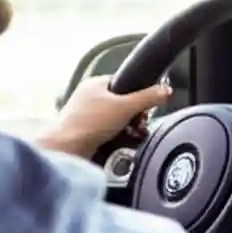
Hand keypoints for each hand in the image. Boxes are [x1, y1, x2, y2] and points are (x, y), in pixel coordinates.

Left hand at [36, 76, 171, 158]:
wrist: (66, 150)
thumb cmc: (89, 123)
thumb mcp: (126, 107)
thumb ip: (148, 98)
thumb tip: (165, 90)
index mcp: (95, 83)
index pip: (124, 82)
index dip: (138, 93)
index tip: (145, 107)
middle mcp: (89, 97)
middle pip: (123, 103)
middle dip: (135, 115)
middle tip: (139, 124)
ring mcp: (86, 116)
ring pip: (116, 119)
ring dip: (128, 128)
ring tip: (133, 135)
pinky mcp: (85, 133)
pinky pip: (108, 133)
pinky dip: (118, 138)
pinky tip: (122, 144)